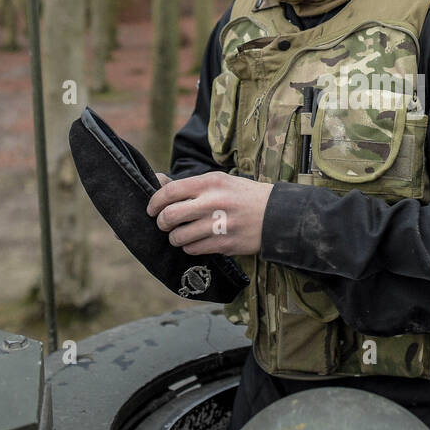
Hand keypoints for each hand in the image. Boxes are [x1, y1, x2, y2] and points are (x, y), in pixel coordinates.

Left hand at [147, 171, 273, 256]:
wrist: (277, 214)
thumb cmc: (243, 196)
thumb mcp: (220, 181)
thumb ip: (189, 185)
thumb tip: (157, 181)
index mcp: (210, 182)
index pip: (170, 192)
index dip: (154, 202)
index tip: (152, 209)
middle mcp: (213, 202)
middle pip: (170, 216)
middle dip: (161, 223)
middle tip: (165, 224)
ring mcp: (219, 225)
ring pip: (179, 237)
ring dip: (175, 238)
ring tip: (181, 235)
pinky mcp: (225, 244)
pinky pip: (194, 249)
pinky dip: (190, 247)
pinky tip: (197, 241)